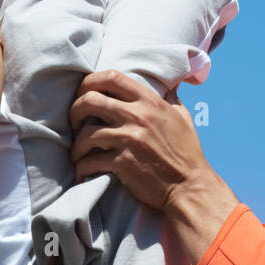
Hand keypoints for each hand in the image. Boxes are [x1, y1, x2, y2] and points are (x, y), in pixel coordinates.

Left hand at [68, 71, 205, 212]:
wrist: (189, 186)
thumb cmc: (187, 152)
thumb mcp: (182, 117)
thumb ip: (171, 97)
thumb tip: (170, 82)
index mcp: (149, 101)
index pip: (111, 77)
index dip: (90, 81)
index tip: (83, 93)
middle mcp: (137, 116)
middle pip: (89, 100)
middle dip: (74, 110)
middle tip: (74, 123)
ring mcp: (129, 139)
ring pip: (85, 134)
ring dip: (76, 145)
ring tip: (78, 153)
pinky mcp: (123, 163)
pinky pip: (90, 161)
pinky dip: (81, 167)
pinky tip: (83, 170)